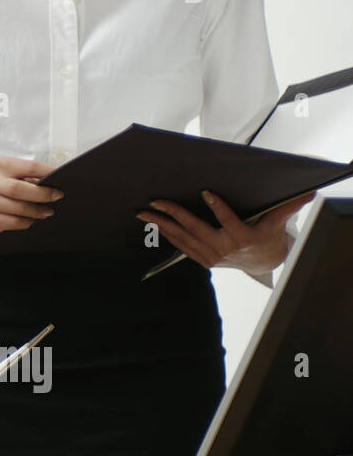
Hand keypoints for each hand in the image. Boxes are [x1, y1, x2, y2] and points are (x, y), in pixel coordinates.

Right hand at [0, 157, 62, 242]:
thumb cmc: (5, 188)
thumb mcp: (16, 176)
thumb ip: (32, 176)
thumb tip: (56, 181)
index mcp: (1, 166)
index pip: (29, 166)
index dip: (48, 172)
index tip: (60, 177)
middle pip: (19, 188)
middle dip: (42, 194)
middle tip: (56, 196)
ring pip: (18, 208)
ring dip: (37, 211)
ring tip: (47, 211)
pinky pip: (14, 222)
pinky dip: (27, 221)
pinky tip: (31, 219)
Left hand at [137, 190, 313, 275]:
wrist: (262, 262)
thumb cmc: (268, 236)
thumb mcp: (277, 222)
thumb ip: (288, 208)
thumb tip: (308, 193)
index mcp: (243, 238)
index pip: (229, 221)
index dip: (218, 208)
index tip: (206, 193)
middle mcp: (224, 249)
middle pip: (196, 230)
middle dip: (174, 215)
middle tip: (156, 202)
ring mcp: (211, 256)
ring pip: (183, 239)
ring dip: (163, 225)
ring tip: (145, 213)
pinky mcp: (203, 260)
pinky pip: (182, 247)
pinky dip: (168, 235)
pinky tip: (155, 225)